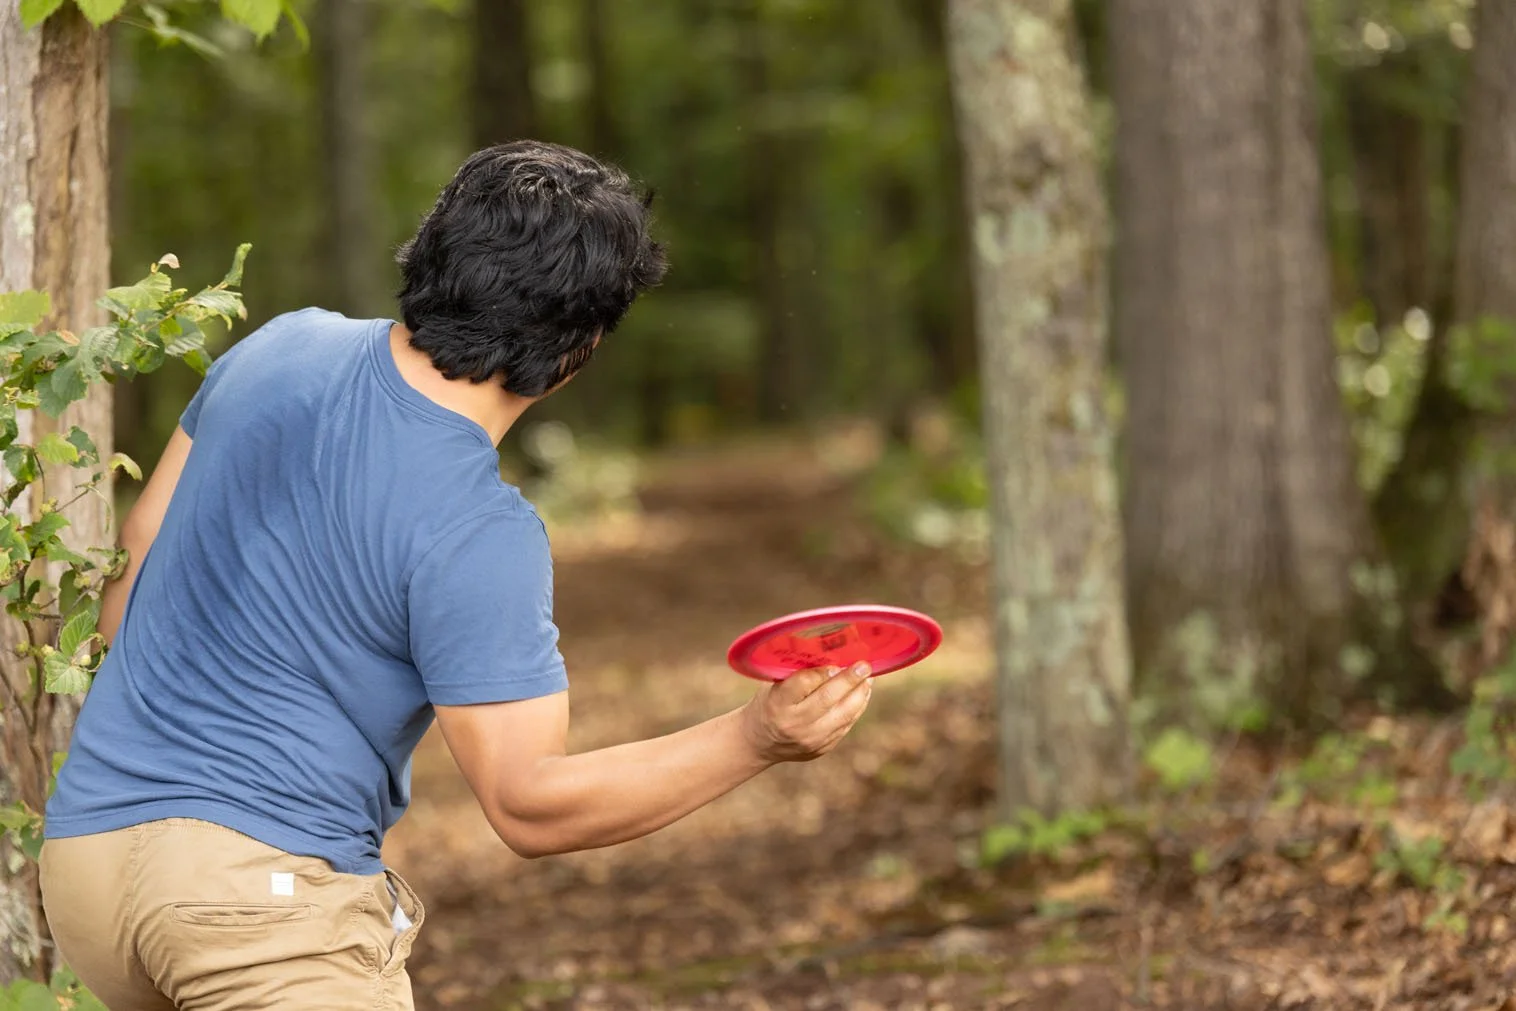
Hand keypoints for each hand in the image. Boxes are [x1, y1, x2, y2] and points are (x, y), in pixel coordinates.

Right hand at [739, 661, 873, 763]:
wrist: (759, 742)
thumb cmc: (769, 703)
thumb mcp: (773, 684)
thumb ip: (797, 671)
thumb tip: (831, 654)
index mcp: (777, 703)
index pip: (803, 683)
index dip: (822, 671)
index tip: (836, 661)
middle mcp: (794, 723)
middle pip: (828, 698)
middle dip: (849, 680)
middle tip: (864, 666)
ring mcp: (810, 739)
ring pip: (844, 714)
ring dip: (860, 694)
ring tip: (868, 678)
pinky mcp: (822, 748)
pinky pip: (846, 725)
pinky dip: (857, 707)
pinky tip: (862, 693)